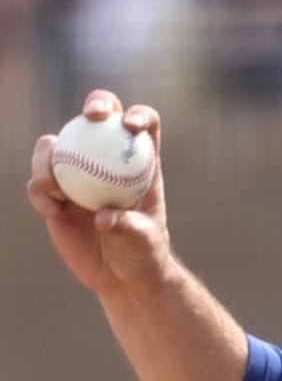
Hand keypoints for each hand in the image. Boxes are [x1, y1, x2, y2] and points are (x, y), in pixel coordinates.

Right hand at [27, 89, 171, 297]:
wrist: (121, 277)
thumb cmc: (143, 254)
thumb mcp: (144, 242)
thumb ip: (128, 227)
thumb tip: (104, 217)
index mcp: (139, 165)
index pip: (143, 127)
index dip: (138, 116)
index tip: (131, 127)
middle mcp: (106, 161)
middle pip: (99, 118)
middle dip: (97, 104)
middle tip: (91, 117)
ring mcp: (77, 175)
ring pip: (56, 146)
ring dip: (49, 158)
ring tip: (55, 190)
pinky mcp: (54, 195)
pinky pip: (38, 183)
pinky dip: (40, 192)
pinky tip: (52, 211)